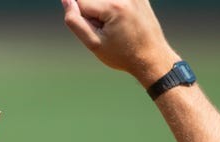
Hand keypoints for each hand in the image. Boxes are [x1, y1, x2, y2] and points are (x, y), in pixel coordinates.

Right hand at [62, 0, 180, 84]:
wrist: (153, 58)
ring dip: (102, 10)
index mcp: (113, 6)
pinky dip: (112, 8)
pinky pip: (115, 0)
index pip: (80, 1)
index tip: (97, 31)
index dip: (83, 18)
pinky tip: (123, 22)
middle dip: (92, 12)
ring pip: (102, 0)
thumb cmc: (123, 55)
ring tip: (116, 26)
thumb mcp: (94, 44)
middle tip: (107, 30)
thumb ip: (75, 21)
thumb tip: (66, 0)